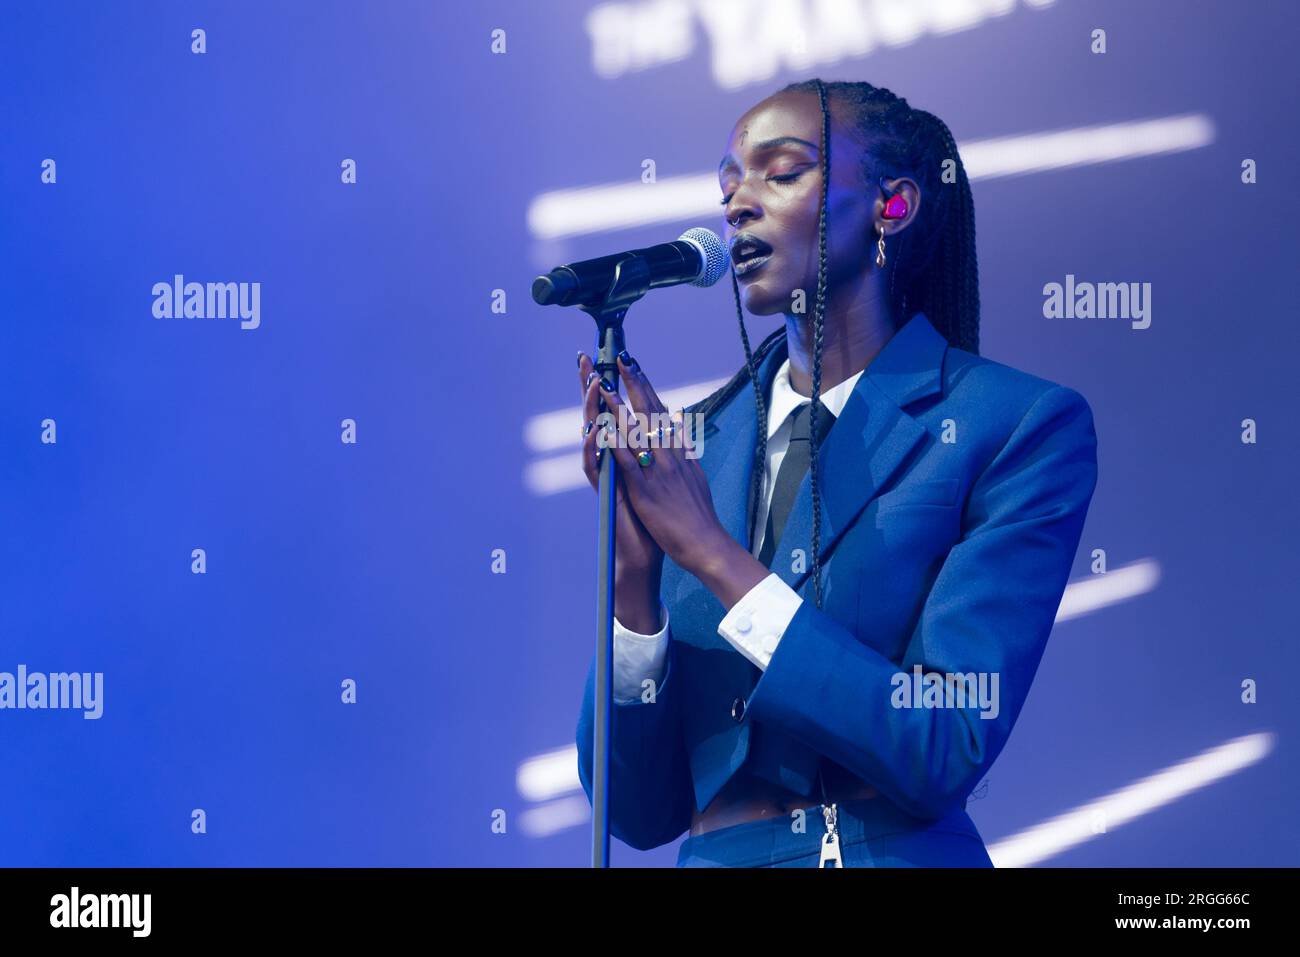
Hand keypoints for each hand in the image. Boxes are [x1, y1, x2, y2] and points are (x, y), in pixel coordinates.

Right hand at [578, 351, 663, 632]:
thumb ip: (657, 453)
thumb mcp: (659, 478)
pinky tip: (594, 432)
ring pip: (593, 437)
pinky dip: (595, 449)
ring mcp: (604, 477)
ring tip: (593, 384)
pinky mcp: (604, 494)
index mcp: (625, 454)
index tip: (613, 359)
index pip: (617, 411)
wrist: (642, 554)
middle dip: (592, 388)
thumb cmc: (652, 519)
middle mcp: (610, 461)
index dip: (614, 385)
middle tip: (585, 360)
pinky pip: (596, 468)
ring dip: (591, 411)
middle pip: (598, 416)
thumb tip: (668, 428)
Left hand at [593, 352, 731, 575]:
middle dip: (635, 384)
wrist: (705, 543)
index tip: (636, 368)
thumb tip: (681, 427)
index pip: (662, 413)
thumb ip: (685, 451)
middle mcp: (670, 456)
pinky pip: (629, 462)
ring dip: (620, 406)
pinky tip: (605, 429)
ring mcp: (658, 471)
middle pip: (651, 413)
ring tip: (606, 383)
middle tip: (622, 359)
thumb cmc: (698, 516)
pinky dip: (616, 444)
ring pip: (637, 432)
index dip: (648, 389)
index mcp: (680, 453)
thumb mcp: (695, 476)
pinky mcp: (646, 490)